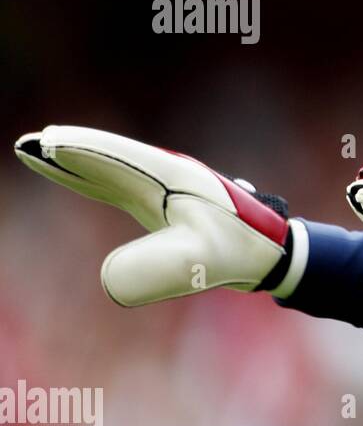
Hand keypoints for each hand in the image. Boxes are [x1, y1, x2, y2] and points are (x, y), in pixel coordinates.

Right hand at [14, 125, 295, 305]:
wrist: (270, 249)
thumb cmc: (239, 250)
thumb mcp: (200, 262)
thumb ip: (159, 268)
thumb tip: (108, 284)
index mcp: (173, 177)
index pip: (118, 159)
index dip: (83, 151)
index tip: (48, 141)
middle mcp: (165, 175)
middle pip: (107, 157)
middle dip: (69, 150)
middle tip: (29, 143)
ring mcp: (161, 187)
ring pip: (108, 167)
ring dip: (74, 160)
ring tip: (36, 149)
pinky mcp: (160, 202)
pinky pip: (115, 183)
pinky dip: (89, 176)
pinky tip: (70, 172)